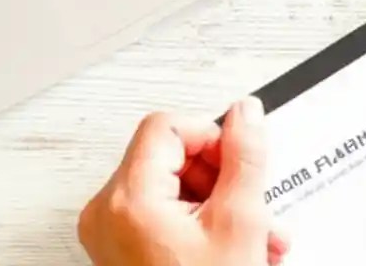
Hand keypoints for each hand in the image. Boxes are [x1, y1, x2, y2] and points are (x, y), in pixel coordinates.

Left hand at [78, 97, 289, 265]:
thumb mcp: (239, 223)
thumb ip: (245, 157)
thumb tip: (247, 115)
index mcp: (127, 199)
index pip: (167, 127)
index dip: (212, 135)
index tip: (240, 157)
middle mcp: (107, 213)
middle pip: (169, 156)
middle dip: (222, 176)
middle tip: (255, 201)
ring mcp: (110, 234)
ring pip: (172, 187)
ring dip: (221, 202)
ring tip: (257, 235)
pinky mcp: (121, 250)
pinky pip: (163, 214)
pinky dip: (202, 223)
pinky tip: (236, 246)